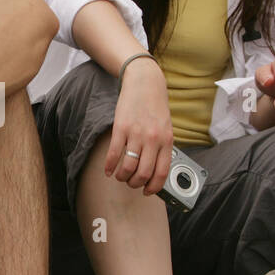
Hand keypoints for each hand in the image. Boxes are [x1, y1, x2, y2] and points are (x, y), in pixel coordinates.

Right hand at [105, 55, 173, 195]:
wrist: (145, 83)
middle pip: (143, 173)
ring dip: (122, 177)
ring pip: (128, 167)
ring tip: (120, 176)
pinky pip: (114, 154)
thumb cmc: (155, 107)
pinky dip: (109, 166)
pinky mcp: (121, 128)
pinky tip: (108, 170)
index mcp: (167, 141)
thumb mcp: (166, 128)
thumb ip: (162, 147)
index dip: (153, 187)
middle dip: (135, 184)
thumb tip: (155, 171)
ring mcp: (136, 134)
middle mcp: (153, 139)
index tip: (147, 191)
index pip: (162, 172)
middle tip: (131, 183)